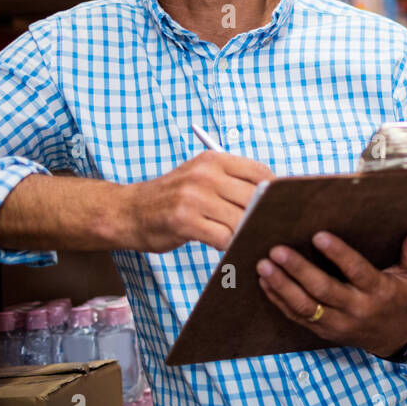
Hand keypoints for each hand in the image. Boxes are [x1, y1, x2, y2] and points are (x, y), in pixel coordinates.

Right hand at [122, 151, 274, 252]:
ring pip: (241, 220)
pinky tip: (223, 246)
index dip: (275, 192)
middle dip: (262, 216)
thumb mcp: (201, 176)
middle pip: (254, 197)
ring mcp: (194, 198)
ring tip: (243, 238)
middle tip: (266, 229)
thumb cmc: (172, 197)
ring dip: (244, 233)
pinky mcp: (185, 221)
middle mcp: (205, 175)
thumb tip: (273, 197)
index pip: (260, 172)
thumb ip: (232, 181)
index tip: (278, 207)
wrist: (128, 212)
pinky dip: (229, 245)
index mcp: (214, 160)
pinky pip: (223, 238)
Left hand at [257, 226, 406, 357]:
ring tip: (264, 266)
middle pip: (323, 291)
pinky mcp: (323, 331)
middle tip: (277, 251)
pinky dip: (279, 300)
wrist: (396, 338)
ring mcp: (337, 324)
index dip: (338, 254)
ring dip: (281, 286)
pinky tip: (265, 282)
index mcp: (378, 292)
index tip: (318, 235)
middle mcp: (356, 309)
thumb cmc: (402, 298)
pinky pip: (297, 317)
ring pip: (305, 307)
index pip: (356, 272)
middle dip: (298, 270)